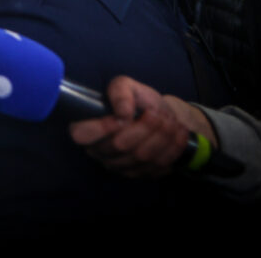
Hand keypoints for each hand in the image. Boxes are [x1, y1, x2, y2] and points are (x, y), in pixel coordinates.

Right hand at [68, 76, 215, 178]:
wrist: (160, 116)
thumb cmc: (138, 100)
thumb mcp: (127, 86)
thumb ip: (120, 92)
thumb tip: (122, 113)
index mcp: (85, 127)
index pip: (82, 134)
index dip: (103, 128)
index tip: (125, 117)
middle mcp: (98, 151)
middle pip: (120, 146)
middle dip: (144, 128)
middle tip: (158, 114)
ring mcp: (118, 166)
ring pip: (141, 157)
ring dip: (162, 137)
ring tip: (170, 121)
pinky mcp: (139, 174)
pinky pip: (157, 166)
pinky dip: (172, 148)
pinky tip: (177, 134)